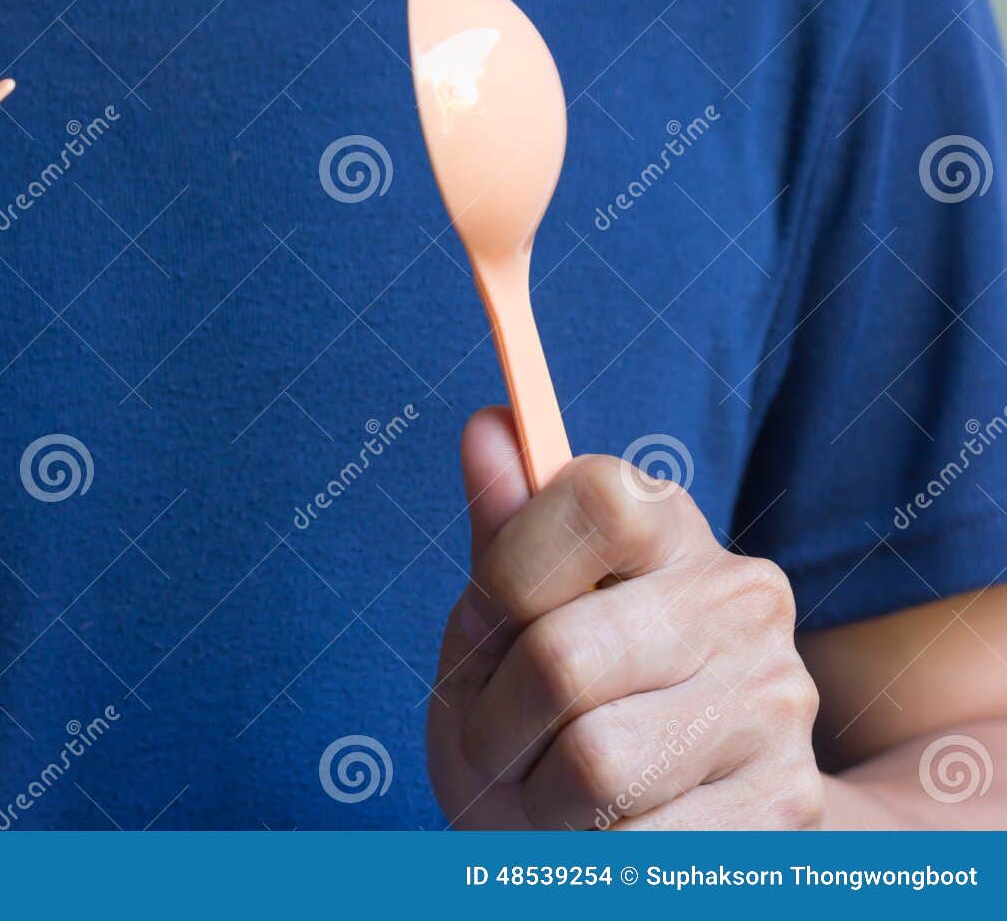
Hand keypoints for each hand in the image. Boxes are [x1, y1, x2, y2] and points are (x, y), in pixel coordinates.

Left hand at [427, 408, 823, 829]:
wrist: (658, 812)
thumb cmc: (555, 702)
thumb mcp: (508, 617)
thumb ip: (499, 531)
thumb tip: (488, 423)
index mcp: (668, 526)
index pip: (598, 499)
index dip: (509, 576)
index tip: (489, 624)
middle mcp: (741, 599)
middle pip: (561, 659)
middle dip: (493, 721)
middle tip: (500, 737)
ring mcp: (775, 702)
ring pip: (594, 765)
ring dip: (536, 796)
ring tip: (553, 784)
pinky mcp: (786, 807)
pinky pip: (636, 845)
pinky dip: (588, 852)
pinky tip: (607, 828)